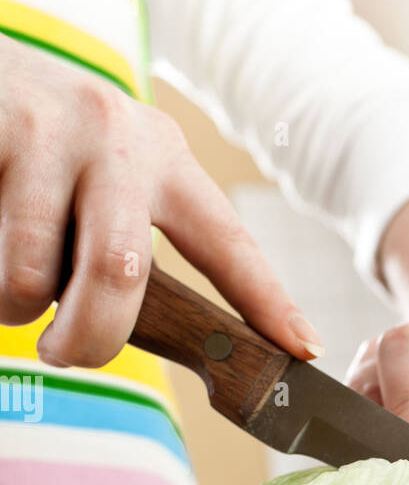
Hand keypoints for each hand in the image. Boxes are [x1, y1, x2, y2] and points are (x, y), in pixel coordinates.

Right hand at [0, 35, 321, 366]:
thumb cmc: (42, 150)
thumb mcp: (106, 178)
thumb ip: (130, 240)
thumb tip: (139, 332)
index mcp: (164, 157)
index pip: (228, 241)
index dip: (268, 301)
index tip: (304, 348)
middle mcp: (119, 135)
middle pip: (122, 273)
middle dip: (93, 337)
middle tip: (66, 353)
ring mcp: (52, 132)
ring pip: (37, 275)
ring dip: (18, 306)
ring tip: (13, 294)